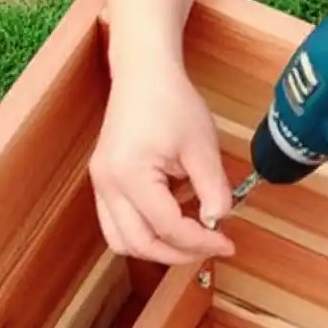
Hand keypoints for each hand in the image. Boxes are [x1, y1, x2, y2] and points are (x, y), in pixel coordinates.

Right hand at [88, 61, 235, 264]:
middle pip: (139, 245)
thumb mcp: (203, 146)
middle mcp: (107, 184)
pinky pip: (118, 224)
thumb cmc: (171, 101)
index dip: (201, 241)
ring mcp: (101, 184)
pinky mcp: (105, 182)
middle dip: (178, 254)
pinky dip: (145, 232)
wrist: (144, 74)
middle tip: (210, 247)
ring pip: (122, 241)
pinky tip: (173, 220)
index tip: (226, 242)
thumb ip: (214, 189)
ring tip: (191, 239)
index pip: (167, 227)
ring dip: (157, 248)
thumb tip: (218, 221)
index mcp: (130, 174)